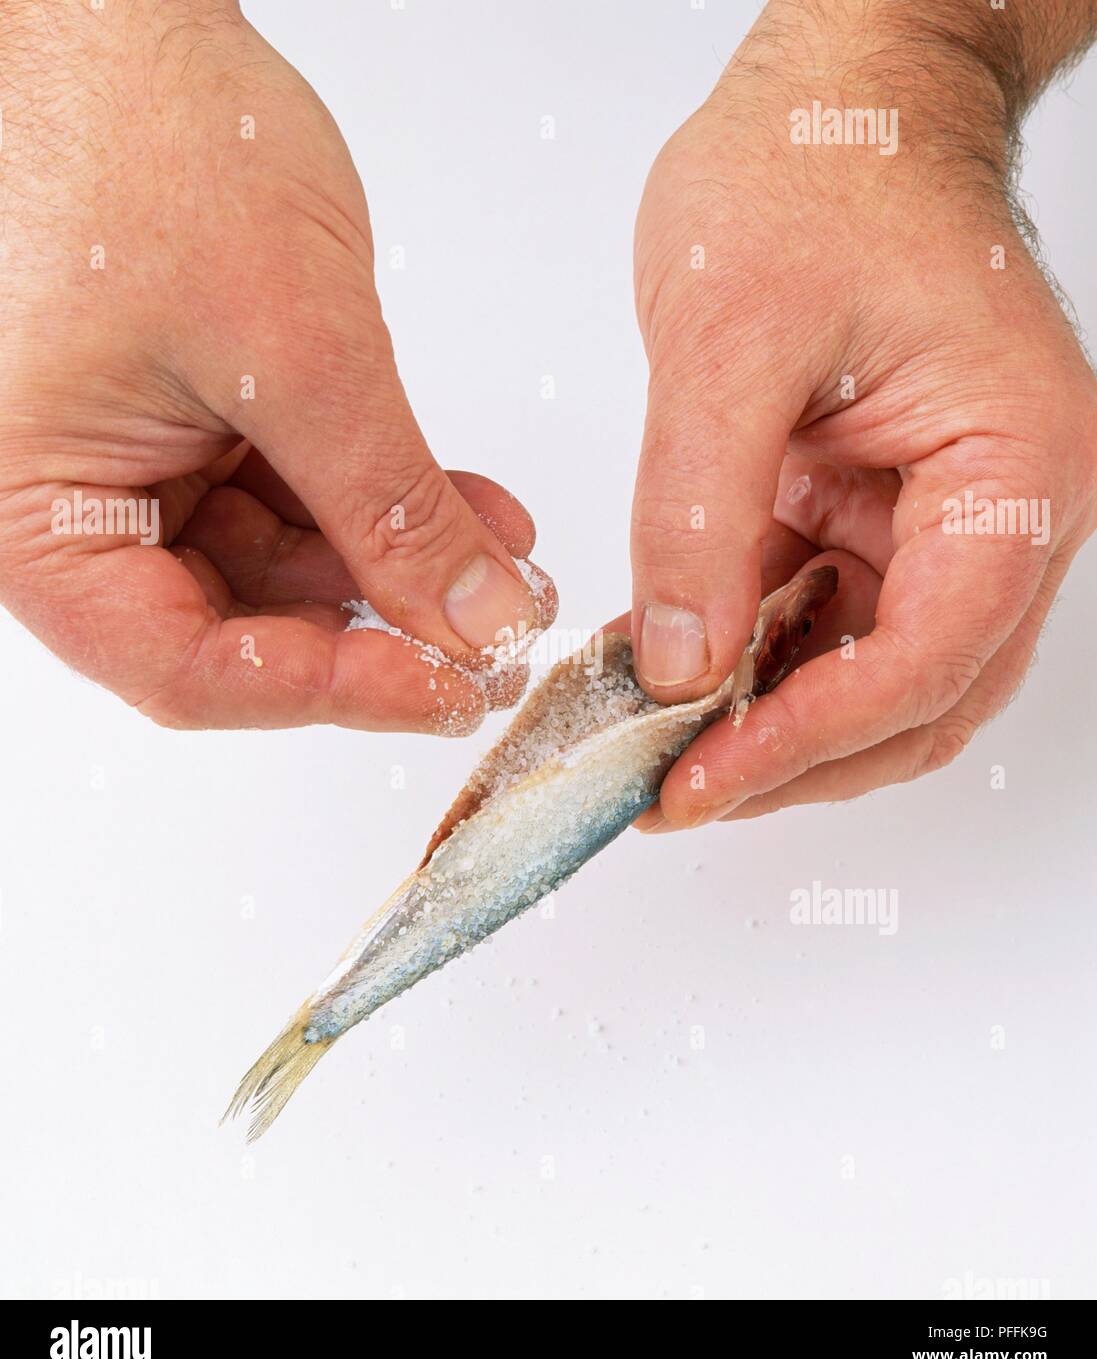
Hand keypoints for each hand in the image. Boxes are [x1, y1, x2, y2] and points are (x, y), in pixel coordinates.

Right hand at [0, 0, 553, 731]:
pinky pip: (301, 499)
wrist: (126, 16)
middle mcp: (81, 507)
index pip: (181, 667)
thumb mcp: (297, 355)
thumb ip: (390, 509)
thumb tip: (474, 622)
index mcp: (41, 514)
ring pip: (284, 571)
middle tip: (488, 643)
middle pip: (235, 631)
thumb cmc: (148, 142)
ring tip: (503, 570)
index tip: (441, 692)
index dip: (321, 695)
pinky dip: (385, 505)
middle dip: (376, 633)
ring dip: (399, 569)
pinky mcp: (199, 424)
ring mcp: (142, 467)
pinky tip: (473, 513)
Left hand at [629, 0, 1096, 830]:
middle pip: (918, 697)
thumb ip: (698, 511)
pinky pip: (822, 621)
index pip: (934, 653)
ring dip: (772, 725)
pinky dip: (752, 662)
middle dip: (795, 758)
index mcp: (1014, 465)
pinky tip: (675, 677)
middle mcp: (1001, 511)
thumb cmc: (821, 169)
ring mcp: (938, 520)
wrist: (841, 104)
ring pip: (870, 678)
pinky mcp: (875, 515)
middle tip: (675, 796)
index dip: (814, 735)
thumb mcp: (731, 336)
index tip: (703, 779)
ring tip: (662, 751)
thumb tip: (680, 663)